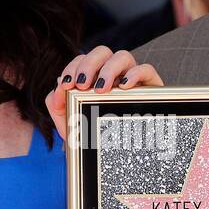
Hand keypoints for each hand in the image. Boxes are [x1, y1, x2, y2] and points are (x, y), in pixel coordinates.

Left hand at [45, 46, 163, 139]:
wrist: (116, 156)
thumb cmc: (93, 136)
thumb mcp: (70, 124)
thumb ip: (57, 105)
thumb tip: (57, 89)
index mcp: (94, 76)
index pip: (82, 60)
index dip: (72, 67)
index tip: (66, 85)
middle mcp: (113, 73)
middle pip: (102, 52)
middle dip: (88, 65)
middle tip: (82, 85)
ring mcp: (132, 77)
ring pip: (123, 56)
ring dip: (109, 69)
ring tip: (100, 89)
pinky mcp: (151, 85)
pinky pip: (146, 69)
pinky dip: (135, 73)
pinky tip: (124, 86)